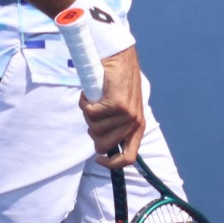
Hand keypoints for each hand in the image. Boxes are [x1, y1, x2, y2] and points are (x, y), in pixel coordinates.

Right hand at [77, 46, 146, 167]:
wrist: (121, 58)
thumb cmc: (118, 83)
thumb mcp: (123, 109)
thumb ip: (115, 127)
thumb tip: (101, 147)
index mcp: (137, 127)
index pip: (128, 158)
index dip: (112, 164)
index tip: (98, 159)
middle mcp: (134, 123)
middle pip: (102, 144)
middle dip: (92, 130)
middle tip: (95, 112)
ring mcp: (127, 114)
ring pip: (94, 128)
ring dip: (89, 113)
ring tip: (96, 99)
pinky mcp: (117, 104)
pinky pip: (90, 112)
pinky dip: (85, 102)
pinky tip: (92, 92)